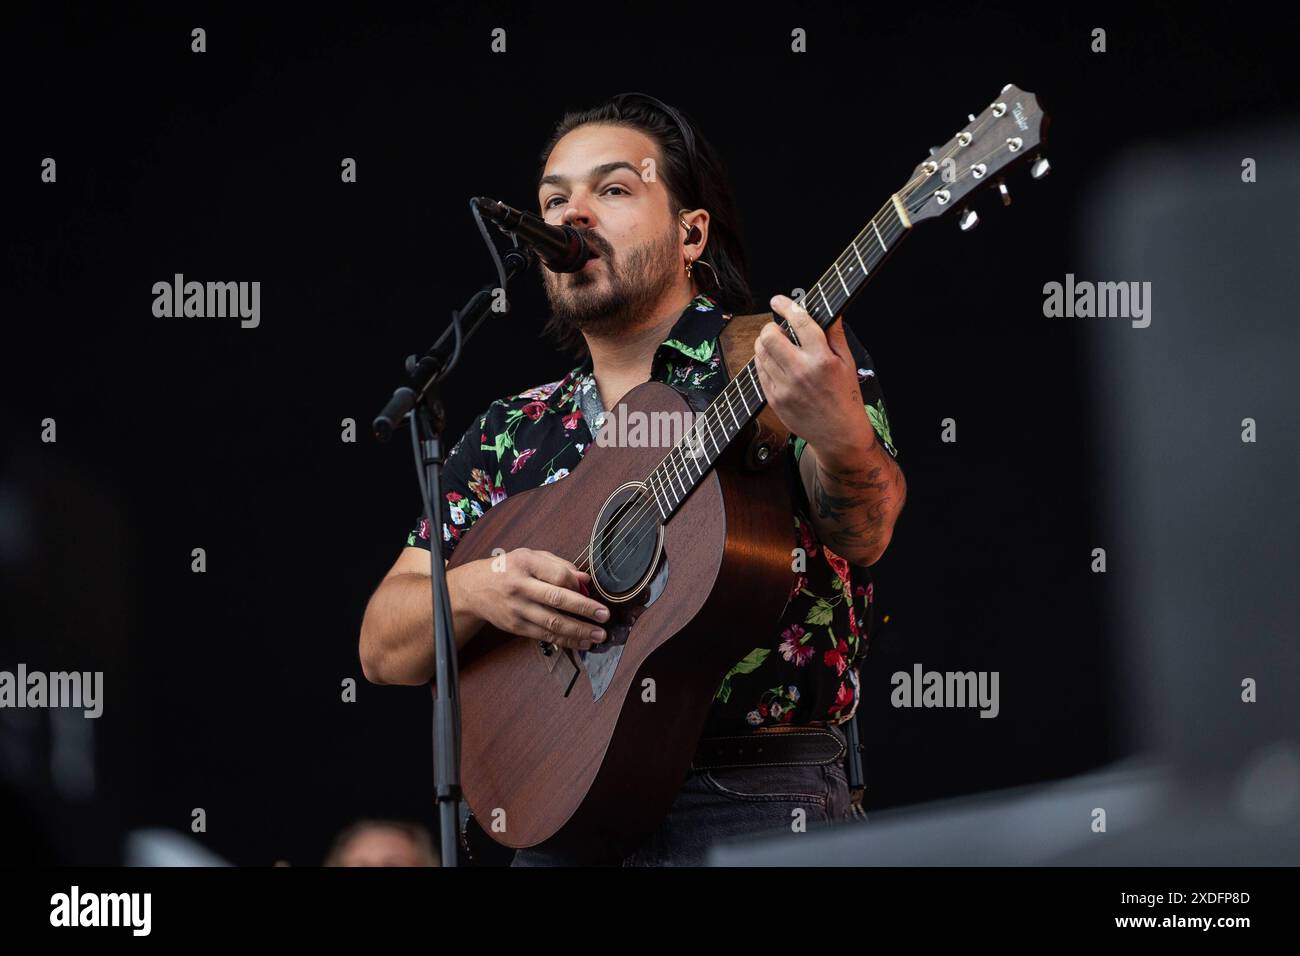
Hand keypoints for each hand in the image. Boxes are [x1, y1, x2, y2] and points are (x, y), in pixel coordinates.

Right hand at [467, 548, 610, 650]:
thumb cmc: (508, 569)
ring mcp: (517, 609)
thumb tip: (585, 578)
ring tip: (598, 635)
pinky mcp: (516, 627)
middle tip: (604, 616)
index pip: (558, 575)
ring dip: (578, 631)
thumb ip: (558, 565)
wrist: (475, 589)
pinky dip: (565, 640)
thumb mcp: (530, 556)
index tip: (589, 590)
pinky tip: (581, 642)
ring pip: (552, 622)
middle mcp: (520, 587)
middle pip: (556, 599)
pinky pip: (544, 635)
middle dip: (584, 609)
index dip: (577, 585)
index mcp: (525, 564)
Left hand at [754, 294, 874, 465]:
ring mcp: (784, 387)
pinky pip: (758, 372)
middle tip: (777, 329)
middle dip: (771, 327)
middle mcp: (800, 371)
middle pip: (770, 336)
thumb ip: (835, 335)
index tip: (778, 300)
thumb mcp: (847, 363)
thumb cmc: (845, 398)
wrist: (838, 435)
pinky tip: (774, 363)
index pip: (799, 322)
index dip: (786, 306)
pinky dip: (763, 362)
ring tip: (776, 345)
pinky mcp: (773, 399)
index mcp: (822, 359)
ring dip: (764, 343)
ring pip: (760, 353)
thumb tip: (830, 311)